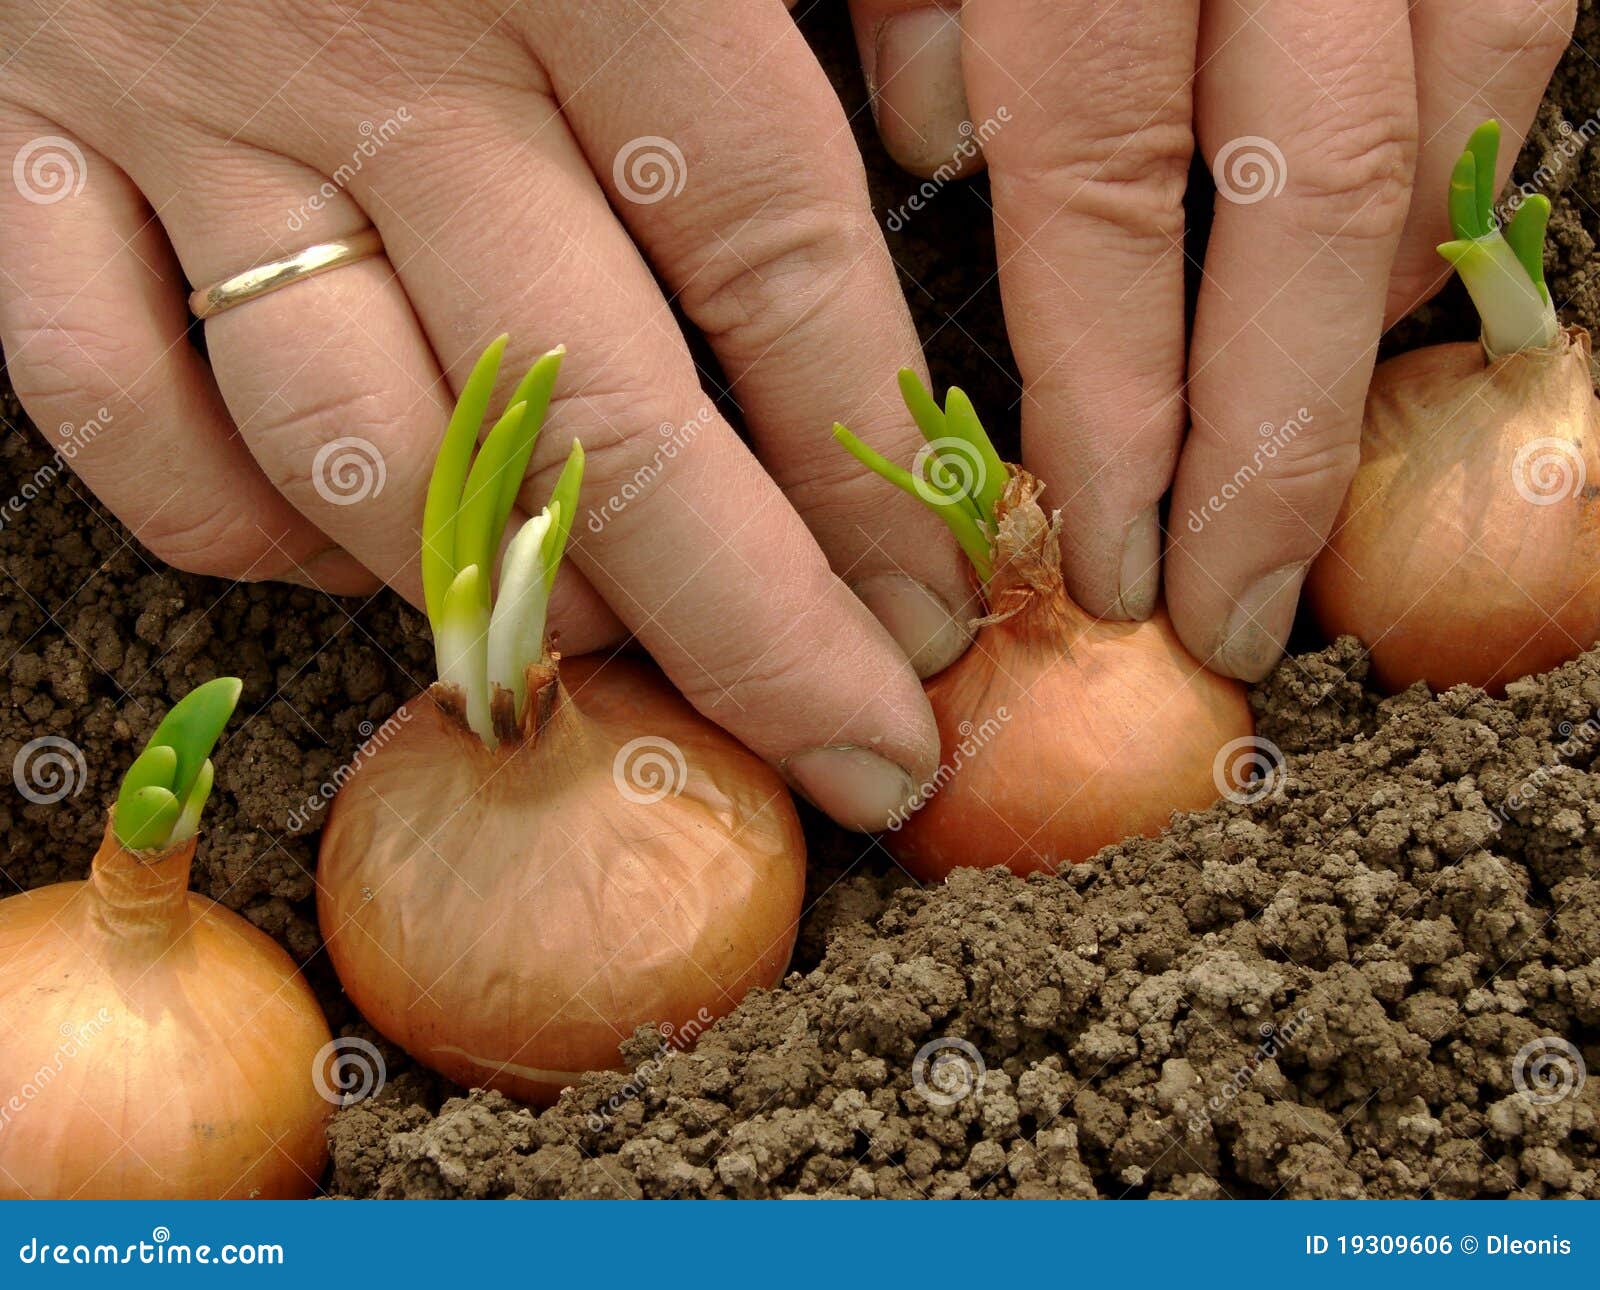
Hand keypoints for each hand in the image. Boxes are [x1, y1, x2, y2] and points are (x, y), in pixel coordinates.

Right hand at [0, 0, 981, 829]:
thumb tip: (933, 123)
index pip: (778, 265)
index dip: (877, 470)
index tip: (945, 610)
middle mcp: (378, 51)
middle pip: (598, 416)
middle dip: (750, 623)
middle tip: (860, 749)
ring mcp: (177, 108)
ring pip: (359, 447)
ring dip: (503, 595)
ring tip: (618, 664)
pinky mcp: (13, 143)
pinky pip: (105, 404)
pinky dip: (228, 522)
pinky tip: (337, 565)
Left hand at [850, 0, 1575, 677]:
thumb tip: (938, 125)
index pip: (1100, 200)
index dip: (1111, 411)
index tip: (1109, 564)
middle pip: (1308, 202)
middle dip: (1272, 443)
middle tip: (1233, 609)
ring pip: (1440, 124)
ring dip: (1371, 318)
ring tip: (1295, 458)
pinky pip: (1504, 29)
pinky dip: (1454, 163)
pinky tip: (1375, 262)